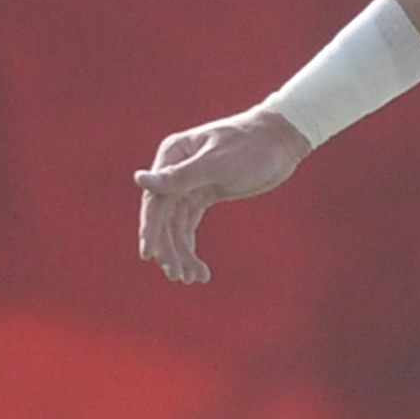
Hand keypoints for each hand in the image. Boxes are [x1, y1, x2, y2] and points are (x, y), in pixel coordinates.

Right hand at [135, 107, 310, 283]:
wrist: (280, 140)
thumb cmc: (248, 146)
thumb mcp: (215, 164)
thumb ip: (178, 177)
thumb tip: (139, 180)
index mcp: (172, 156)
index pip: (155, 199)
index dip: (151, 230)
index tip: (149, 256)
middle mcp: (176, 169)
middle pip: (164, 217)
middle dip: (169, 248)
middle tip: (177, 276)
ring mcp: (190, 184)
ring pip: (176, 225)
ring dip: (182, 253)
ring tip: (192, 279)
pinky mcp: (205, 194)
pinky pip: (189, 224)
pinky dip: (191, 246)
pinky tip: (198, 269)